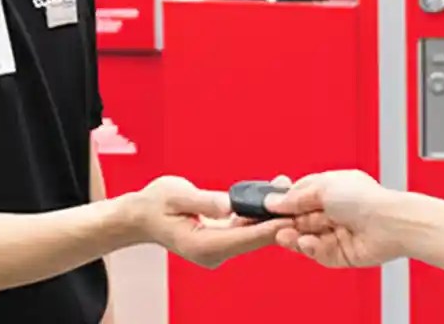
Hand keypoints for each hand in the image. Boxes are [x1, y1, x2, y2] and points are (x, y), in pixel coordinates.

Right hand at [127, 175, 292, 268]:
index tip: (289, 218)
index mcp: (202, 246)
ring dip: (270, 215)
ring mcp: (218, 248)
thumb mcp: (176, 195)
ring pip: (252, 233)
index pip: (243, 238)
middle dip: (277, 220)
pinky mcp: (221, 240)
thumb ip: (205, 200)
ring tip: (293, 191)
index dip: (267, 227)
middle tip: (302, 203)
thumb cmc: (154, 203)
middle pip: (253, 238)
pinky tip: (275, 195)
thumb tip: (230, 205)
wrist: (140, 215)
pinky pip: (245, 228)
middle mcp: (213, 252)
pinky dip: (259, 214)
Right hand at [265, 170, 403, 267]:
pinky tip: (307, 243)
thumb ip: (295, 196)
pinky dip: (311, 248)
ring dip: (294, 237)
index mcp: (332, 190)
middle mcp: (335, 211)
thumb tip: (273, 201)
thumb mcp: (322, 187)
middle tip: (271, 224)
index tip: (267, 208)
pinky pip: (319, 253)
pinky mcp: (342, 254)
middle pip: (300, 219)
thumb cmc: (365, 199)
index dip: (284, 203)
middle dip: (286, 222)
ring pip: (306, 238)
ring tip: (284, 235)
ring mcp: (338, 233)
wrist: (389, 224)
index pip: (300, 196)